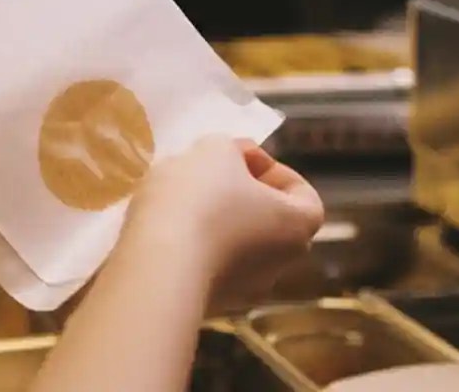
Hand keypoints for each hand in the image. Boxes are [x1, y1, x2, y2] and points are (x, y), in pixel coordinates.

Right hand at [120, 135, 323, 310]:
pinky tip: (163, 231)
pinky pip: (204, 268)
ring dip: (213, 223)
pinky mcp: (206, 307)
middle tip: (207, 175)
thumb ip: (232, 151)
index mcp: (298, 228)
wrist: (155, 266)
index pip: (302, 194)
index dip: (271, 168)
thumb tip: (233, 161)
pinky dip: (191, 249)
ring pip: (234, 246)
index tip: (238, 158)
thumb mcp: (217, 151)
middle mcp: (278, 266)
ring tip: (178, 201)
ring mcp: (242, 293)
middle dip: (240, 195)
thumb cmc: (200, 200)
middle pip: (267, 220)